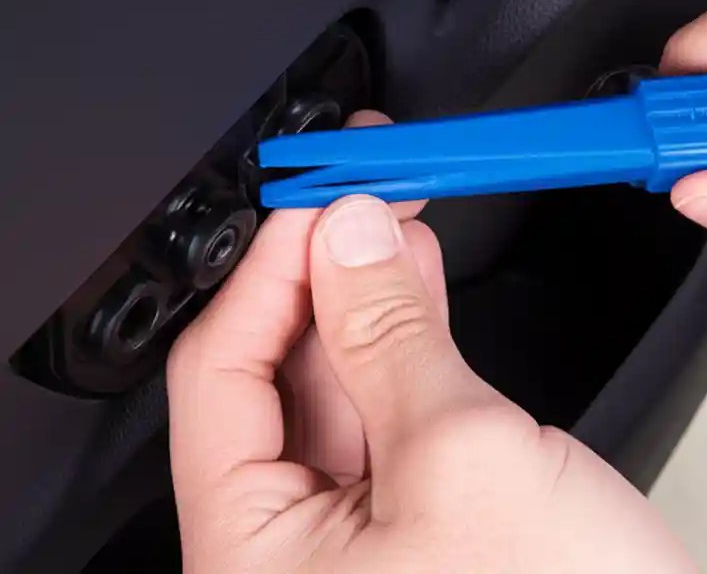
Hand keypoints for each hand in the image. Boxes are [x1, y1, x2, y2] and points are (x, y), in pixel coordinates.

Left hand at [167, 113, 691, 572]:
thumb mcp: (463, 457)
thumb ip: (394, 338)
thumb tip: (349, 237)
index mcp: (256, 557)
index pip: (222, 375)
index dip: (273, 271)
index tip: (321, 197)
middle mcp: (292, 553)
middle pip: (276, 377)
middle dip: (321, 273)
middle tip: (362, 191)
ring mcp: (361, 538)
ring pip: (340, 388)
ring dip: (369, 296)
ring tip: (396, 216)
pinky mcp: (422, 519)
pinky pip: (393, 414)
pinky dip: (409, 341)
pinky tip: (420, 282)